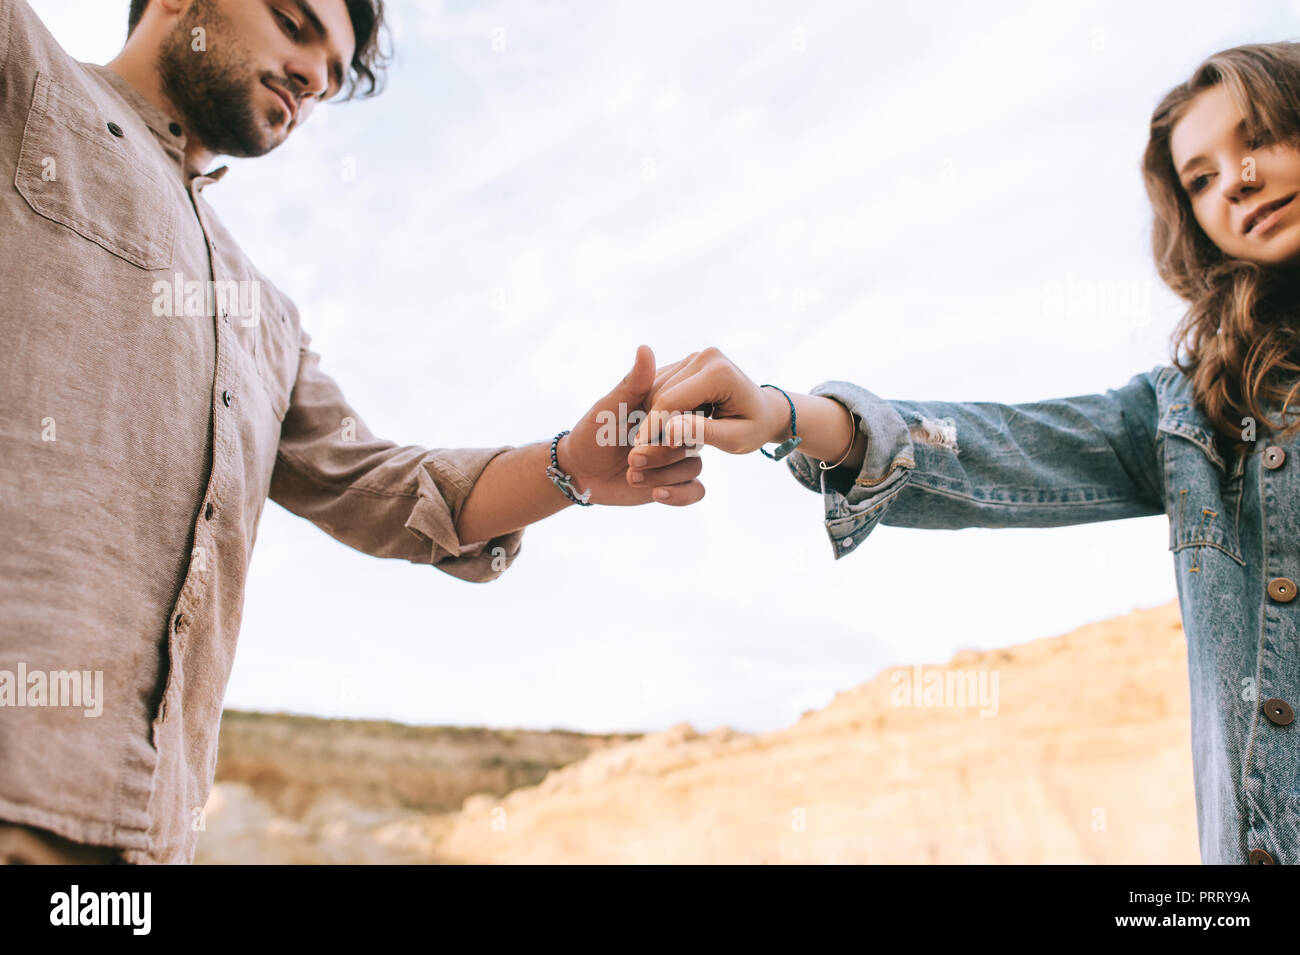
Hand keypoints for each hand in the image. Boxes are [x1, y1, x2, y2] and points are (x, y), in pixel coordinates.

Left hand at [557, 345, 705, 506]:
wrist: (580, 471)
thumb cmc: (592, 433)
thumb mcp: (609, 407)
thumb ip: (633, 383)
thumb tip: (646, 349)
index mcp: (667, 410)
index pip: (690, 409)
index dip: (673, 422)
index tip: (646, 430)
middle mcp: (676, 432)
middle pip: (694, 441)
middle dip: (663, 453)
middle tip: (632, 458)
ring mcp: (677, 459)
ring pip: (694, 467)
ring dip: (663, 474)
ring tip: (632, 474)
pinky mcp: (675, 484)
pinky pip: (696, 491)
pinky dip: (679, 495)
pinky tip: (656, 493)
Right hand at [629, 347, 788, 454]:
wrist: (765, 411)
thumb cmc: (753, 428)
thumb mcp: (734, 439)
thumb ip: (701, 433)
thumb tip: (668, 430)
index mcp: (718, 373)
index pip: (670, 401)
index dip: (651, 427)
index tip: (638, 451)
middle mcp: (705, 357)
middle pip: (659, 393)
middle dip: (651, 423)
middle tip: (649, 452)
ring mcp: (694, 357)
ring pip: (655, 389)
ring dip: (653, 416)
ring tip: (664, 441)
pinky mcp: (686, 362)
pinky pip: (659, 385)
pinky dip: (658, 407)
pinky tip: (669, 426)